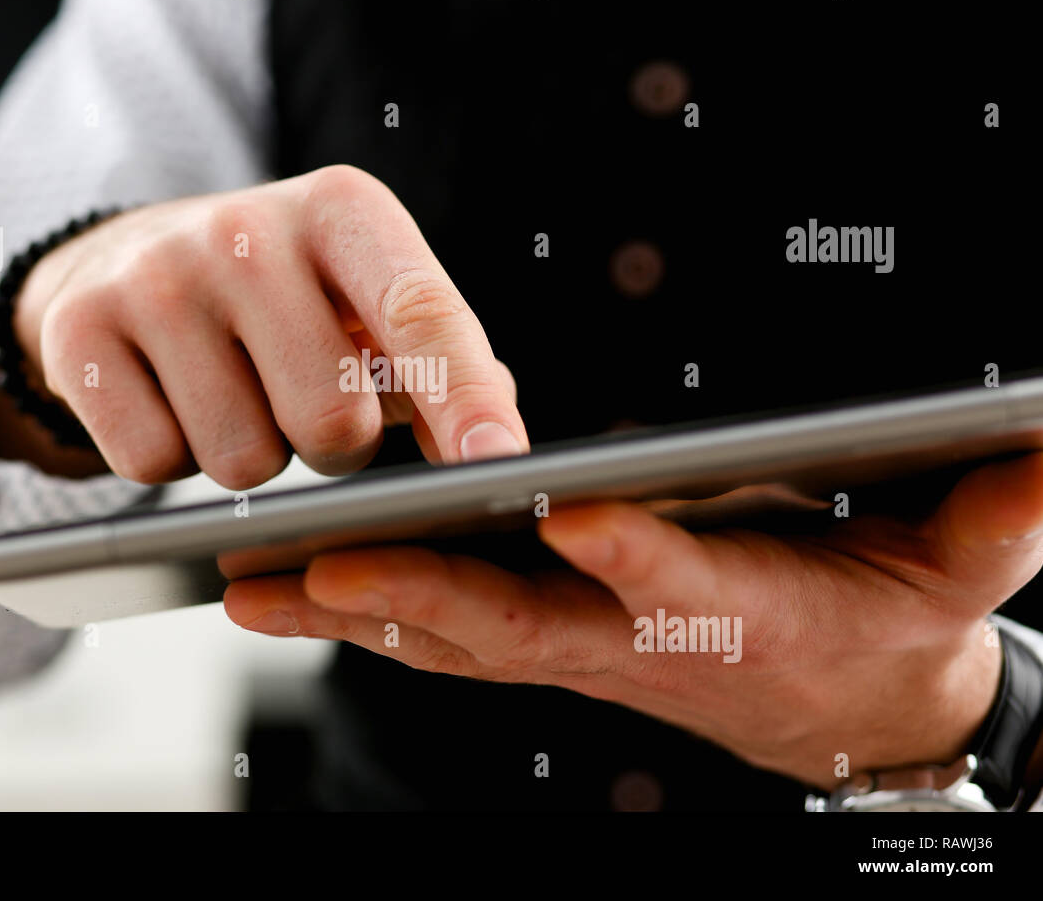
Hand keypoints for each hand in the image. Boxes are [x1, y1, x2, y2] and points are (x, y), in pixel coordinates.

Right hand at [0, 165, 526, 482]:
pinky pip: (151, 463)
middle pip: (329, 420)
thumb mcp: (360, 297)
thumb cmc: (273, 296)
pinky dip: (171, 457)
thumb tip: (493, 446)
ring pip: (240, 461)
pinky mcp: (79, 327)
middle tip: (309, 411)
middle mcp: (246, 228)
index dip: (464, 395)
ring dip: (250, 459)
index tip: (501, 464)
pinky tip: (168, 403)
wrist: (120, 263)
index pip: (420, 311)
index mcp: (341, 211)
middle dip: (334, 449)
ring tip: (233, 396)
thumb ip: (435, 362)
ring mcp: (155, 276)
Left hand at [225, 452, 1042, 788]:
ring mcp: (583, 652)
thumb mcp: (963, 565)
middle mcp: (641, 641)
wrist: (850, 708)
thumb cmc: (892, 620)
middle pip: (523, 626)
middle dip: (422, 599)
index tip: (572, 515)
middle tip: (317, 565)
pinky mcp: (549, 647)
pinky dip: (366, 619)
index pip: (685, 584)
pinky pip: (444, 640)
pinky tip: (287, 593)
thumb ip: (998, 509)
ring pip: (457, 640)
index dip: (637, 555)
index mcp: (743, 611)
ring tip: (250, 583)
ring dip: (357, 614)